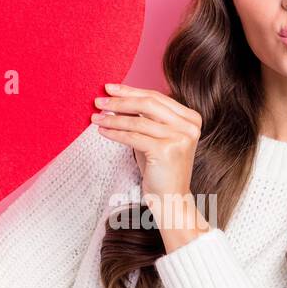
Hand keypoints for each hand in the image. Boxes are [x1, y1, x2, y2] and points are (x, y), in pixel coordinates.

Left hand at [92, 83, 208, 250]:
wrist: (170, 199)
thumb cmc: (160, 169)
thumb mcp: (155, 138)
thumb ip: (143, 118)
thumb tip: (116, 100)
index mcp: (190, 118)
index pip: (156, 97)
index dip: (131, 91)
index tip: (110, 88)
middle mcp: (188, 126)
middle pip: (148, 104)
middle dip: (120, 101)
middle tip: (99, 100)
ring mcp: (180, 138)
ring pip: (138, 121)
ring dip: (113, 118)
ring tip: (96, 118)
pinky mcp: (166, 151)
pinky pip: (134, 137)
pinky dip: (116, 133)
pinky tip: (103, 131)